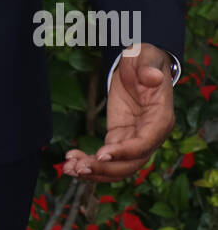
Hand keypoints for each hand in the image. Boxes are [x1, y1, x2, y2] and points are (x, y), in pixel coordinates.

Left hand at [62, 43, 174, 182]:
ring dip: (95, 172)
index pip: (144, 144)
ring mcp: (134, 140)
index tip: (101, 153)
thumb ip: (148, 66)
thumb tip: (152, 76)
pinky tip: (71, 164)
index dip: (124, 152)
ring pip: (117, 167)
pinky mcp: (119, 138)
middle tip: (79, 168)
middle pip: (130, 164)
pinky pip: (106, 158)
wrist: (139, 65)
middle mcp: (150, 136)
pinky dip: (90, 163)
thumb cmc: (144, 60)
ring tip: (69, 169)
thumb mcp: (146, 57)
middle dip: (104, 169)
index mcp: (160, 120)